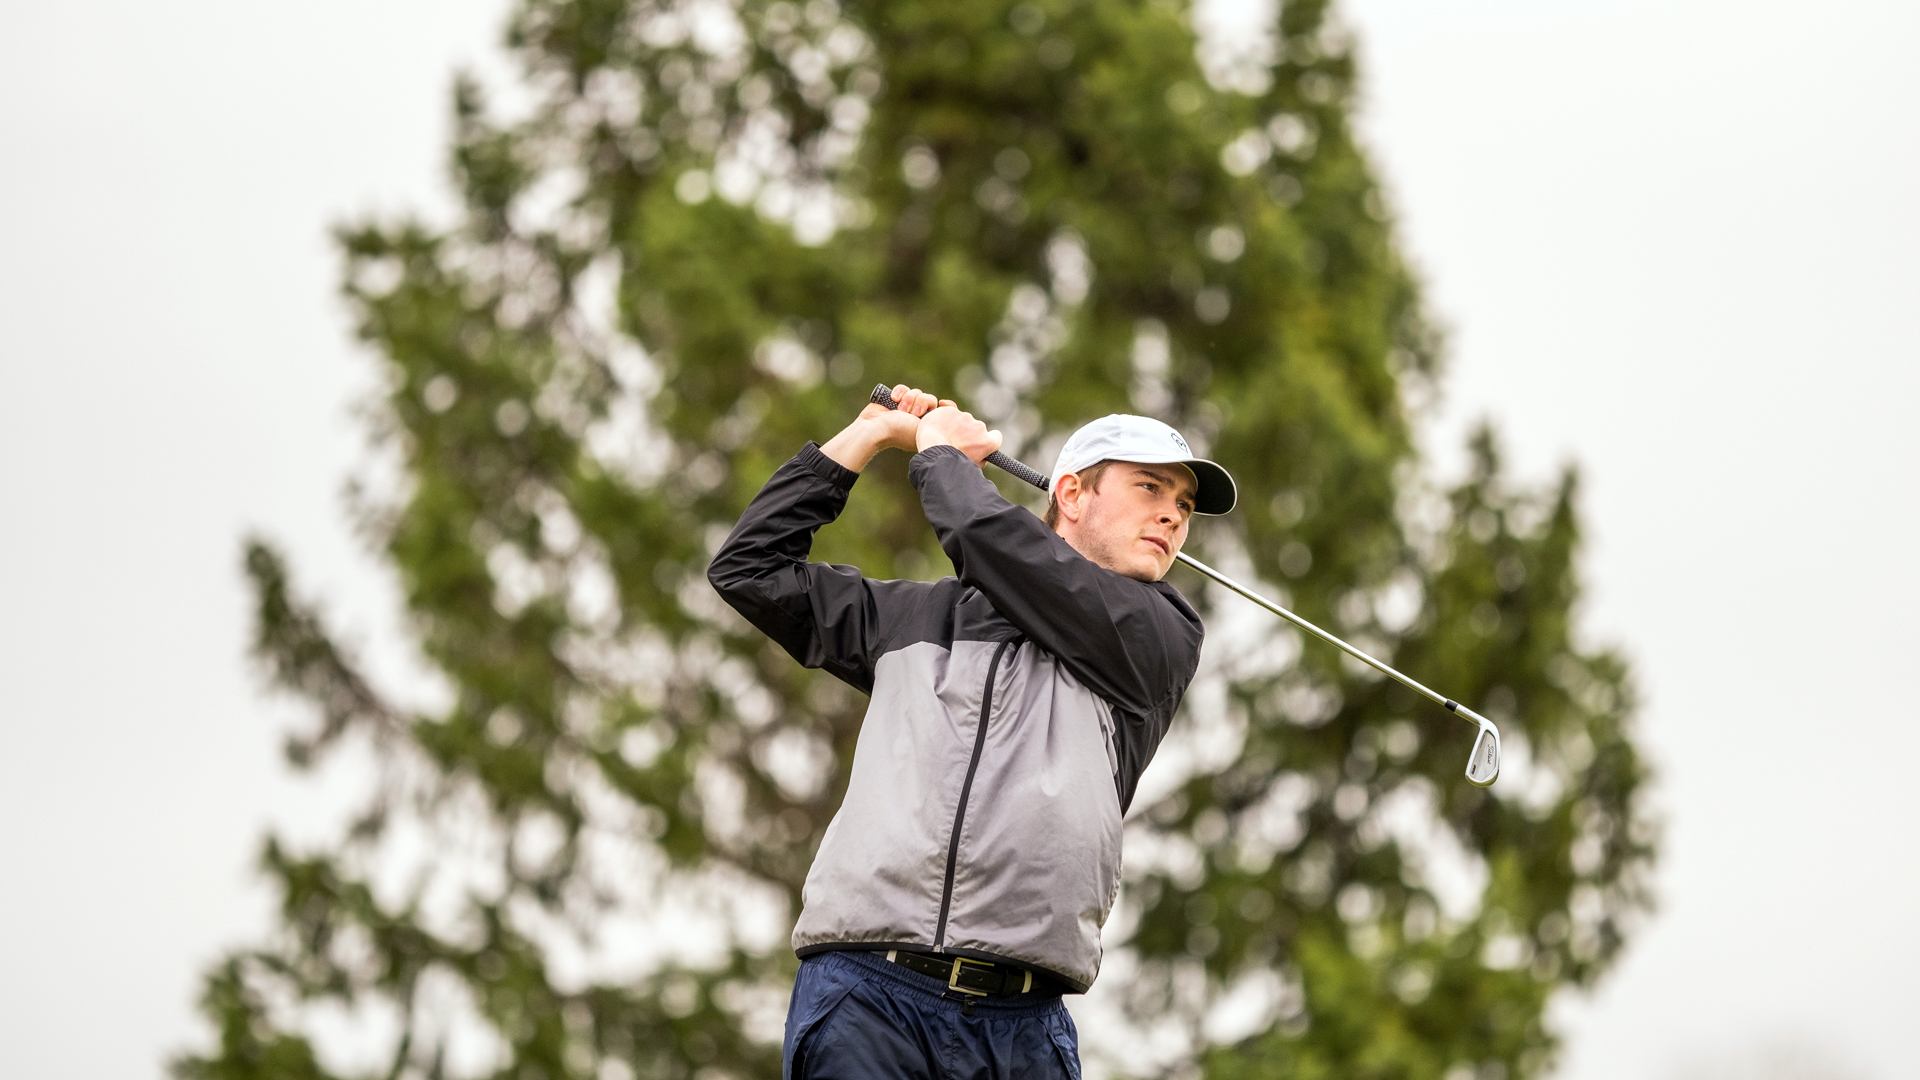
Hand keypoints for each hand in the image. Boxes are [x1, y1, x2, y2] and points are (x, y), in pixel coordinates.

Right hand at [820, 385, 952, 470]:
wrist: (876, 428)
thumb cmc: (900, 432)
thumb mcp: (924, 428)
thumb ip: (936, 420)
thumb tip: (945, 410)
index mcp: (927, 426)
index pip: (942, 412)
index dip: (946, 406)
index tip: (944, 403)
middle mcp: (917, 417)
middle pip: (929, 399)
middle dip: (921, 403)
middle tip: (913, 413)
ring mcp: (906, 407)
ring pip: (916, 392)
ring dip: (908, 399)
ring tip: (899, 409)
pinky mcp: (894, 399)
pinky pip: (903, 388)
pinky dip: (899, 392)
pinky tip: (893, 399)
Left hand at [915, 404, 1002, 465]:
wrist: (932, 449)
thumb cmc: (950, 462)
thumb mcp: (971, 467)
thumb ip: (981, 460)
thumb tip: (983, 457)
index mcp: (987, 442)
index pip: (996, 437)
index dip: (989, 439)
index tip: (981, 442)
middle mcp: (979, 427)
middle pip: (976, 429)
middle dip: (968, 434)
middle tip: (955, 444)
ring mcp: (965, 417)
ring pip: (962, 421)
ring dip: (955, 427)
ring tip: (943, 438)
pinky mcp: (951, 411)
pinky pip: (949, 414)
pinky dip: (944, 420)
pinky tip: (937, 429)